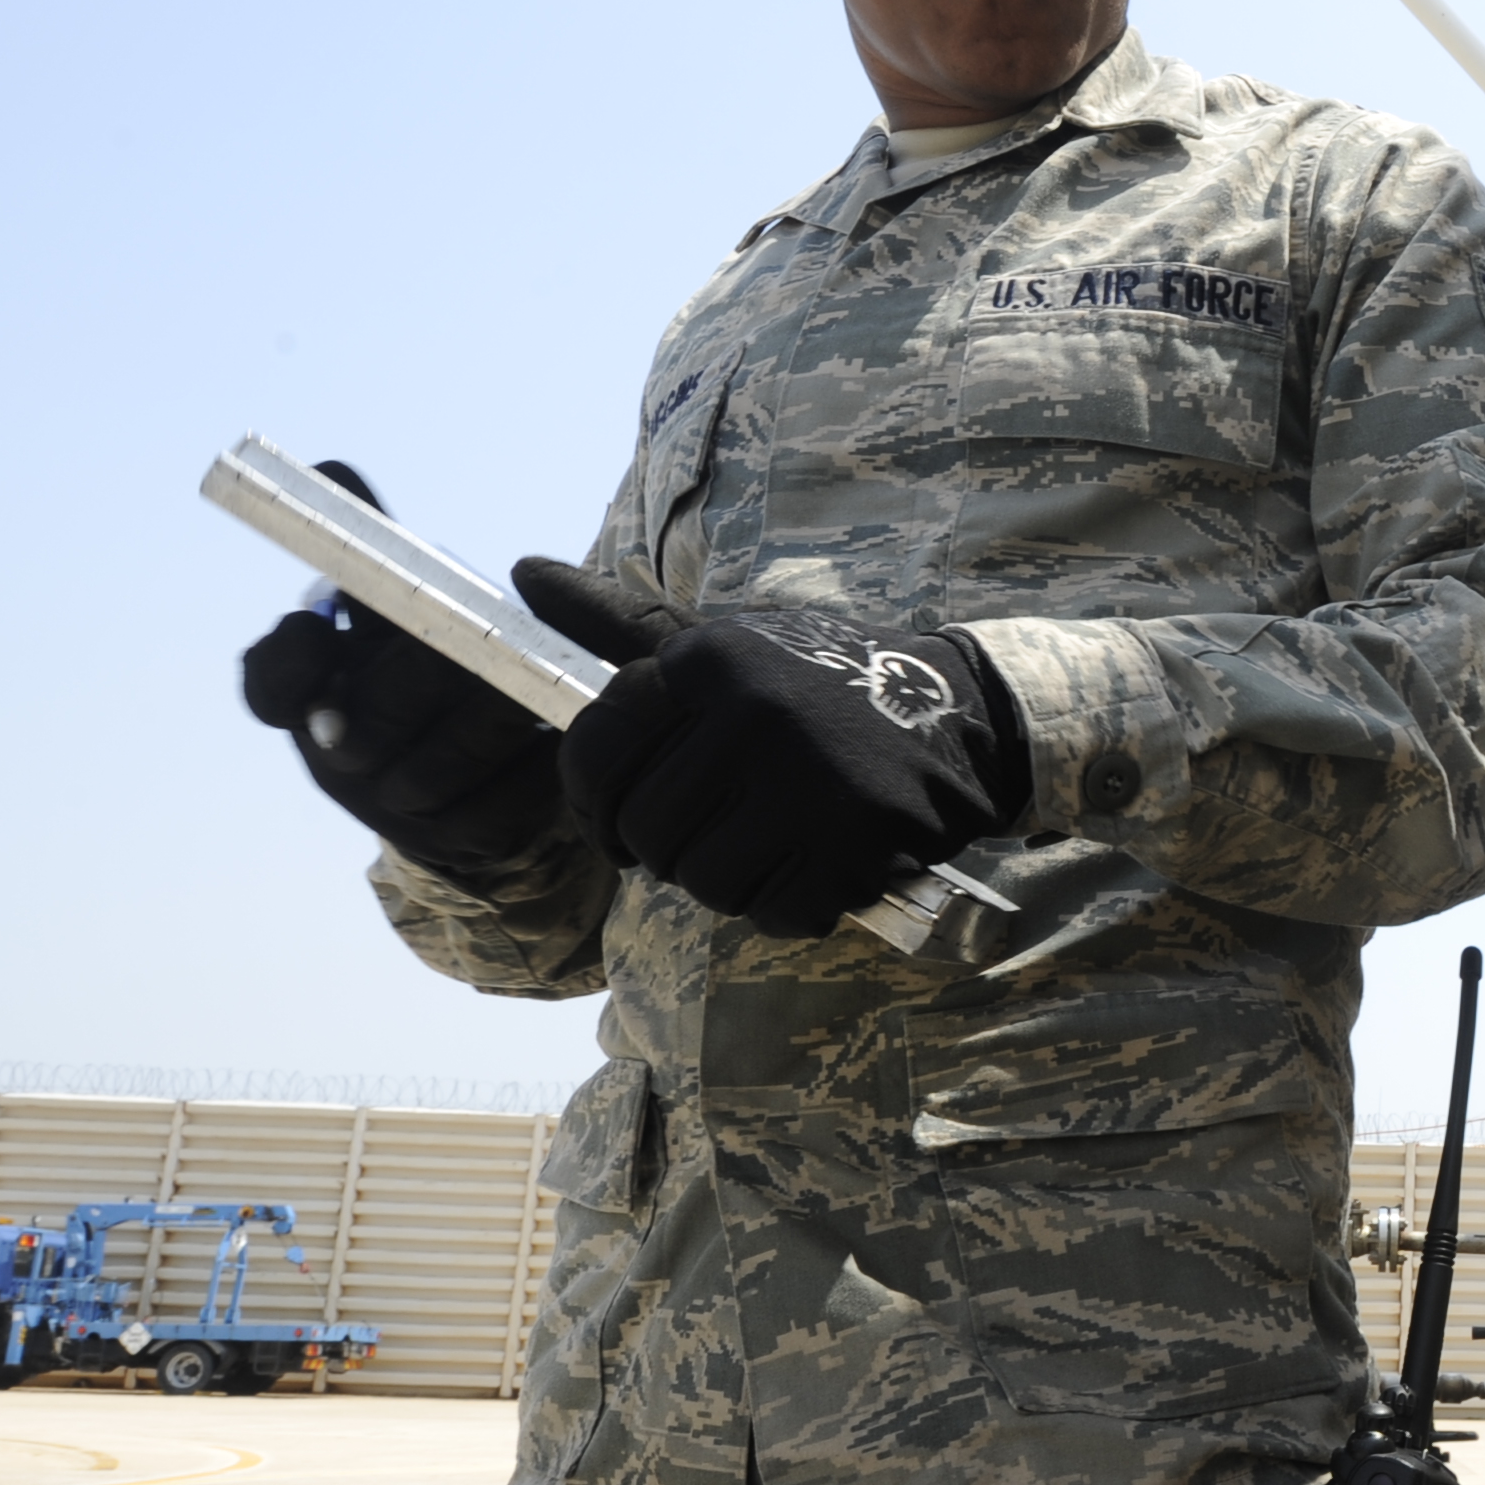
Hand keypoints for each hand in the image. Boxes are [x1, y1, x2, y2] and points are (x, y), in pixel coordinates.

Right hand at [239, 463, 566, 875]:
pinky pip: (509, 797)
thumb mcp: (399, 609)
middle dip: (420, 677)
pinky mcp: (476, 840)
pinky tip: (562, 722)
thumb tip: (332, 471)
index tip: (324, 623)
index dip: (291, 661)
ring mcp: (406, 811)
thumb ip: (372, 549)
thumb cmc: (430, 669)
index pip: (271, 686)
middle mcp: (346, 764)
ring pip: (445, 762)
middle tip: (467, 639)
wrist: (485, 778)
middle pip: (367, 729)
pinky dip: (541, 756)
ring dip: (490, 712)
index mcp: (312, 702)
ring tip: (531, 673)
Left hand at [514, 560, 1030, 939]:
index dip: (590, 802)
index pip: (594, 753)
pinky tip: (812, 867)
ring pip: (702, 882)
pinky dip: (786, 906)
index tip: (616, 818)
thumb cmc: (818, 681)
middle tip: (704, 836)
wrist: (962, 710)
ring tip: (761, 849)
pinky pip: (773, 913)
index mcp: (709, 661)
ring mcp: (808, 781)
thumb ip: (621, 621)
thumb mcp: (726, 642)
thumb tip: (522, 571)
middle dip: (663, 849)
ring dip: (724, 882)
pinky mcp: (855, 843)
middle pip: (645, 830)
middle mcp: (753, 714)